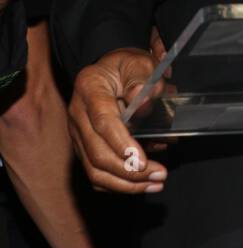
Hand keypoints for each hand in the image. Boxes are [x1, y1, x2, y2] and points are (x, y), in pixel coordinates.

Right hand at [68, 49, 167, 194]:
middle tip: (160, 174)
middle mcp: (77, 114)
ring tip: (155, 183)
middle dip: (129, 172)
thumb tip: (146, 102)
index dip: (122, 144)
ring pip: (94, 171)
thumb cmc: (126, 66)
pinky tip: (143, 184)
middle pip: (96, 153)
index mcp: (89, 88)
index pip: (103, 122)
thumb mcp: (139, 62)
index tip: (143, 161)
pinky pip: (96, 175)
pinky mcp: (83, 148)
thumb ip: (143, 80)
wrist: (109, 70)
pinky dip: (119, 185)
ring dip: (126, 184)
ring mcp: (77, 134)